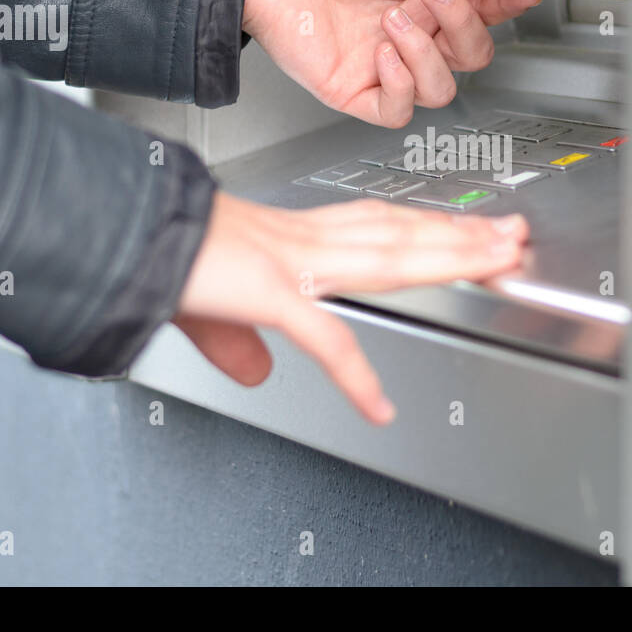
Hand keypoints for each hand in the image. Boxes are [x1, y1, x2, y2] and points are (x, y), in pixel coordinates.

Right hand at [173, 191, 528, 423]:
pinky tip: (379, 406)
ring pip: (387, 258)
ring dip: (447, 259)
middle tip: (513, 237)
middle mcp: (302, 240)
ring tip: (497, 263)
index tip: (469, 230)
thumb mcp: (210, 307)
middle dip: (461, 235)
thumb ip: (240, 342)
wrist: (117, 229)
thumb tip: (260, 375)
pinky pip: (323, 338)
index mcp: (293, 235)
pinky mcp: (266, 293)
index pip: (378, 226)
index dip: (429, 228)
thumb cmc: (158, 253)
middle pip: (400, 234)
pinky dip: (353, 375)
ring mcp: (289, 262)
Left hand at [241, 0, 542, 126]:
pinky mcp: (358, 91)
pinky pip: (401, 109)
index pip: (486, 14)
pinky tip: (382, 52)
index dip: (508, 7)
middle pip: (473, 56)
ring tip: (395, 20)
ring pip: (442, 90)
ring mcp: (388, 66)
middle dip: (462, 27)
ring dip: (426, 55)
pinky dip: (401, 83)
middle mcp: (414, 35)